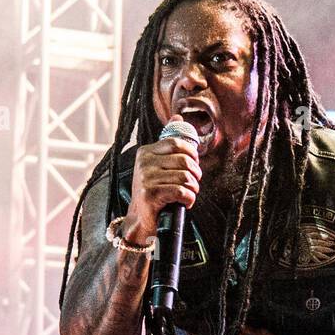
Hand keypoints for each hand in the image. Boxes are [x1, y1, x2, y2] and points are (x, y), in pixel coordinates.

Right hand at [124, 114, 201, 244]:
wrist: (139, 219)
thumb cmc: (153, 190)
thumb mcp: (157, 164)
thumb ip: (167, 142)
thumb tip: (177, 116)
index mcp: (145, 152)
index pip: (176, 143)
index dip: (192, 153)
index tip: (194, 164)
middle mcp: (143, 163)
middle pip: (184, 160)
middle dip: (195, 173)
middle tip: (194, 181)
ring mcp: (145, 179)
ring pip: (185, 177)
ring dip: (193, 188)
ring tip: (190, 193)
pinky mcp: (150, 195)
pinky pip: (182, 192)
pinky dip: (190, 199)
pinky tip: (186, 203)